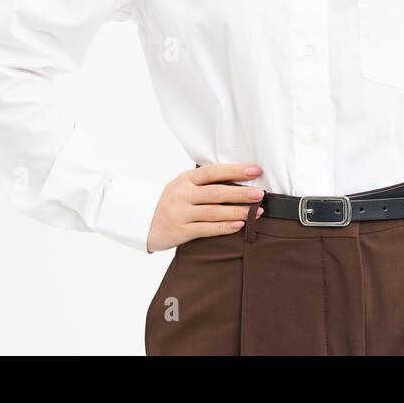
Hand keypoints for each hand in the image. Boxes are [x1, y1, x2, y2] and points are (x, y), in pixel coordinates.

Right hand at [145, 163, 265, 252]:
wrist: (143, 224)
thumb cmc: (172, 203)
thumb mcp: (183, 187)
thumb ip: (204, 183)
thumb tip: (240, 180)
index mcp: (185, 179)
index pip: (213, 172)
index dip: (235, 170)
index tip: (255, 170)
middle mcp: (182, 194)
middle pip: (216, 192)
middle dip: (240, 193)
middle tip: (260, 194)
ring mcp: (180, 213)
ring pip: (213, 212)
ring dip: (237, 212)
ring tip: (256, 212)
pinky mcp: (180, 231)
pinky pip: (206, 229)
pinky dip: (224, 227)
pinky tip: (239, 225)